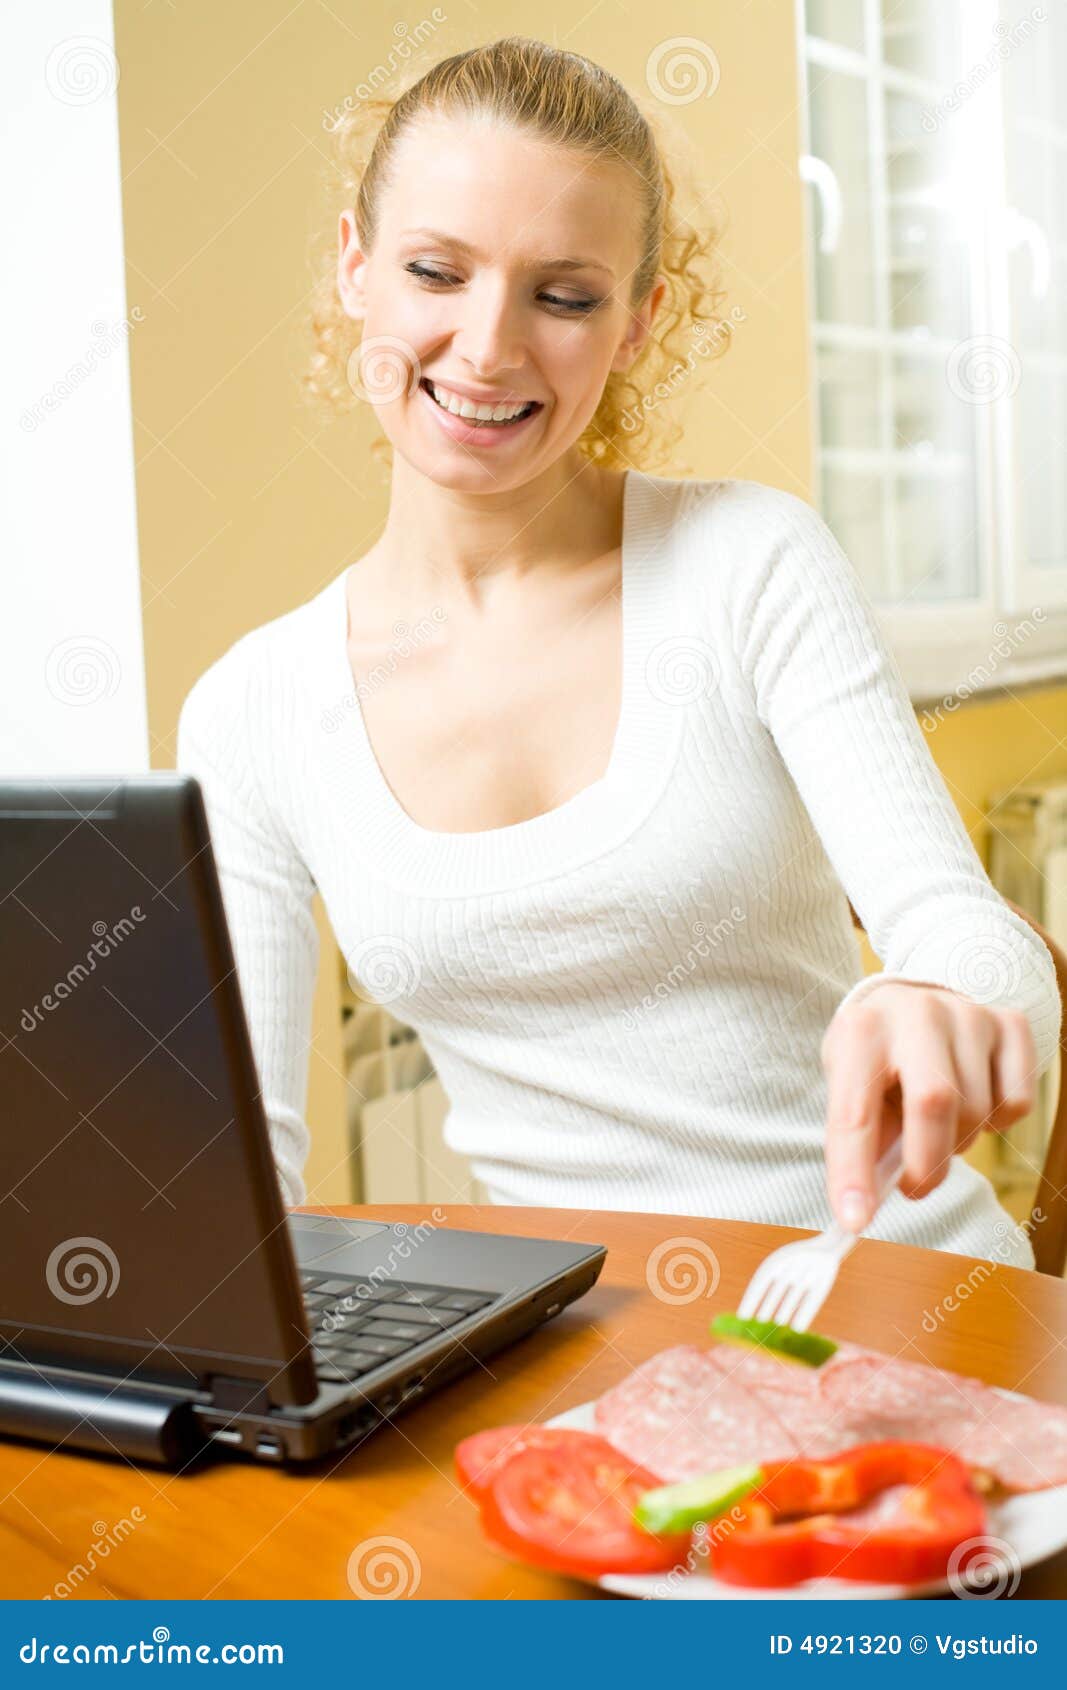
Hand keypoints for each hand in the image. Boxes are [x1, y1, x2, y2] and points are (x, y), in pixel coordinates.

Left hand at [821, 981, 1036, 1232]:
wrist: (912, 1002)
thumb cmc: (876, 1058)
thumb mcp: (849, 1087)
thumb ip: (858, 1142)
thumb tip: (862, 1209)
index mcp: (860, 1031)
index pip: (854, 1111)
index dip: (853, 1171)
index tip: (855, 1221)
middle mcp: (916, 1013)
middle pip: (934, 1102)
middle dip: (927, 1164)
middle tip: (914, 1188)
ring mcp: (968, 1014)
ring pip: (978, 1109)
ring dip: (958, 1144)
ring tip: (937, 1130)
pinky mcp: (1009, 1024)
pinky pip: (1017, 1102)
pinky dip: (997, 1124)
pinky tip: (973, 1104)